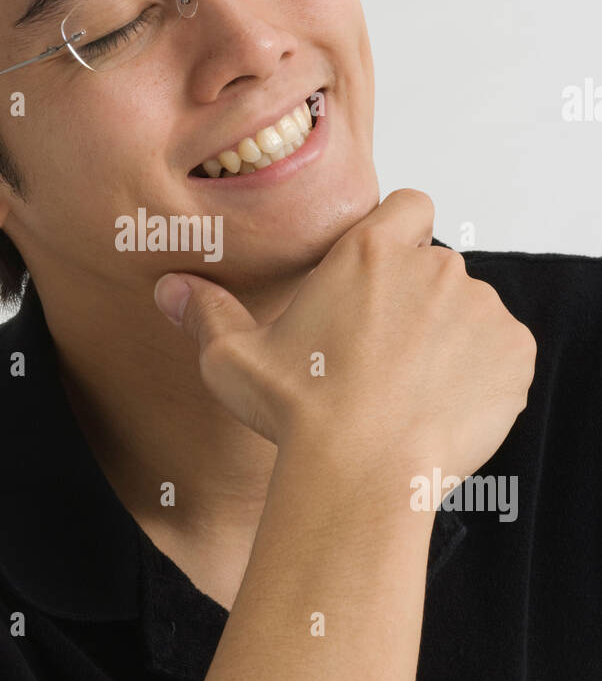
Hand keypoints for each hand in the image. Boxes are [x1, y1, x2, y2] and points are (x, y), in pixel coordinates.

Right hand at [154, 190, 536, 485]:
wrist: (362, 474)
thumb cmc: (297, 412)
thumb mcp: (234, 359)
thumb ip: (206, 313)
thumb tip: (168, 288)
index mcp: (370, 252)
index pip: (409, 206)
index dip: (400, 235)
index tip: (381, 278)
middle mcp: (433, 268)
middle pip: (436, 268)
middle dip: (418, 303)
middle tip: (382, 358)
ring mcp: (481, 310)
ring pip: (471, 313)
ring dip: (452, 339)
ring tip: (410, 392)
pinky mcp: (513, 355)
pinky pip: (504, 354)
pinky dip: (485, 375)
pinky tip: (443, 409)